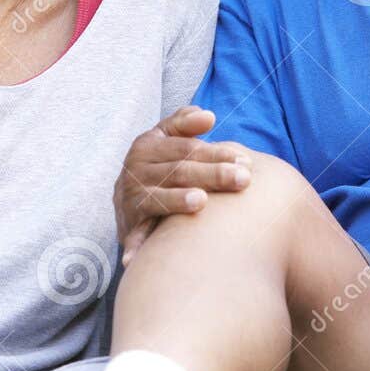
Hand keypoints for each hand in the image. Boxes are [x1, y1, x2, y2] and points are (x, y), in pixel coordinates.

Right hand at [115, 106, 252, 264]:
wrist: (125, 201)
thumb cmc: (158, 166)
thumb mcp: (165, 139)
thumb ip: (184, 123)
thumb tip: (209, 115)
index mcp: (147, 146)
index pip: (186, 148)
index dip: (215, 153)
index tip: (244, 161)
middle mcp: (137, 170)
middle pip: (179, 170)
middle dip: (212, 174)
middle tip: (244, 179)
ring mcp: (131, 198)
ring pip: (159, 198)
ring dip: (177, 200)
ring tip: (202, 201)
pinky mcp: (129, 225)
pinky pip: (137, 234)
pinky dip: (138, 245)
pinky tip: (143, 255)